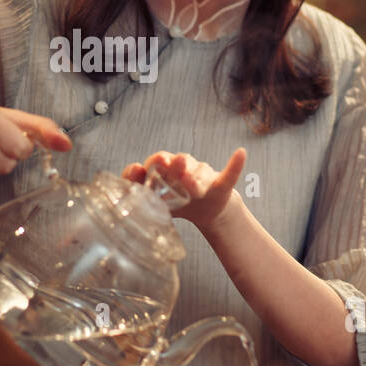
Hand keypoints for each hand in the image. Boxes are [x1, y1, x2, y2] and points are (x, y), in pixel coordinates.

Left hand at [122, 147, 245, 235]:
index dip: (146, 166)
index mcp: (163, 172)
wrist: (207, 211)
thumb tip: (125, 209)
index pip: (152, 165)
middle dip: (168, 163)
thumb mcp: (159, 207)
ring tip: (190, 184)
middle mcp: (181, 168)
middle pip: (173, 161)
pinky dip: (235, 164)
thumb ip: (144, 205)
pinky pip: (230, 173)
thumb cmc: (179, 204)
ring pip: (197, 170)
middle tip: (165, 164)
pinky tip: (240, 154)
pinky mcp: (221, 183)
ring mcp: (202, 174)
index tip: (137, 169)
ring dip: (193, 176)